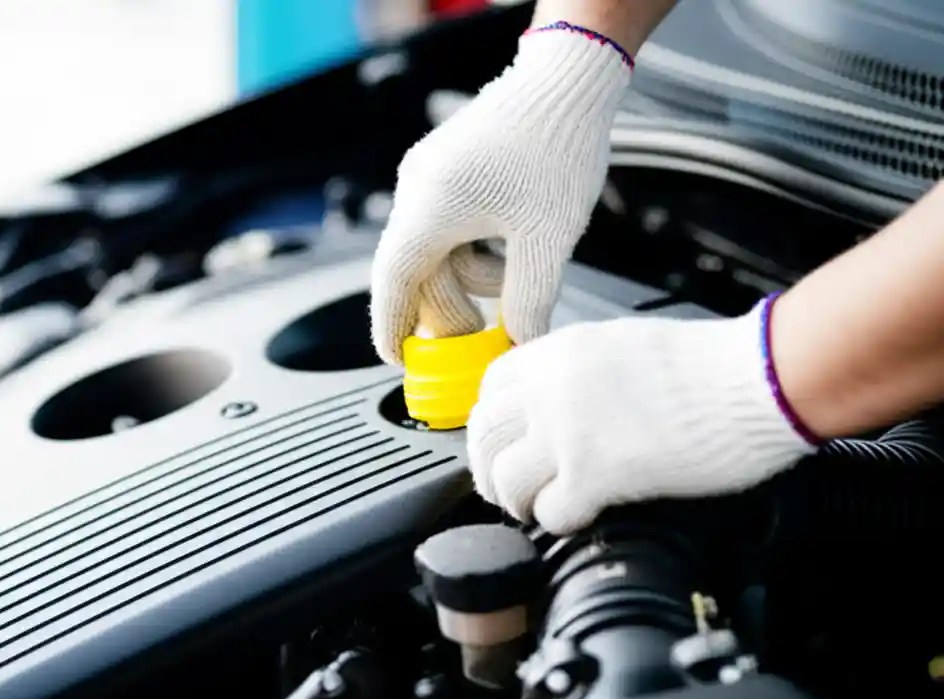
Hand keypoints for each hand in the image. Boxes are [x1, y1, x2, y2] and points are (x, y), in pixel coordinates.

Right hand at [369, 25, 633, 364]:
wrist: (565, 80)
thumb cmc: (558, 146)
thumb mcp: (548, 238)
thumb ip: (530, 300)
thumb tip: (521, 345)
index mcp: (433, 207)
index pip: (394, 283)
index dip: (392, 328)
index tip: (398, 360)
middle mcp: (417, 189)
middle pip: (416, 272)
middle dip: (449, 309)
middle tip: (484, 334)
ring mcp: (427, 176)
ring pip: (433, 250)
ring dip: (468, 278)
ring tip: (514, 276)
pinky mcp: (442, 169)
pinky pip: (442, 225)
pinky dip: (468, 250)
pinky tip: (506, 247)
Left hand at [466, 301, 818, 534]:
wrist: (759, 380)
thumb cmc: (711, 368)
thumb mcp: (622, 347)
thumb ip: (577, 372)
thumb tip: (551, 406)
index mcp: (560, 351)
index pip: (490, 391)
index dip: (492, 426)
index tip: (505, 446)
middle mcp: (552, 387)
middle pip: (485, 439)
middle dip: (492, 471)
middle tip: (513, 490)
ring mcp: (569, 430)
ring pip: (504, 480)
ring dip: (520, 502)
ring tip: (542, 508)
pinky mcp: (596, 473)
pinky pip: (549, 513)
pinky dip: (559, 522)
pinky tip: (581, 516)